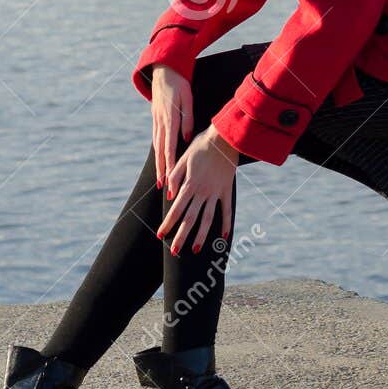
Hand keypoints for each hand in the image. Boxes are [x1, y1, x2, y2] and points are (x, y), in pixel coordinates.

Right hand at [150, 65, 193, 188]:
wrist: (163, 70)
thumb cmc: (179, 83)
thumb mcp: (187, 98)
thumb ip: (188, 119)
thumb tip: (187, 139)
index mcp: (170, 118)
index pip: (169, 146)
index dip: (169, 164)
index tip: (170, 179)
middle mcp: (161, 122)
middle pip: (161, 151)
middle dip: (162, 171)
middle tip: (163, 188)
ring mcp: (156, 120)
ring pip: (157, 146)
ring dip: (158, 163)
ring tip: (161, 179)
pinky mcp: (155, 118)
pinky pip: (156, 138)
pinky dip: (157, 151)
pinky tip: (160, 160)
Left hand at [157, 125, 239, 254]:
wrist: (225, 137)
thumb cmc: (201, 145)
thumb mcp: (183, 158)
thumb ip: (175, 176)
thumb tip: (168, 195)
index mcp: (190, 184)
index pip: (176, 209)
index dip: (168, 223)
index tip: (160, 235)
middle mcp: (203, 192)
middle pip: (190, 218)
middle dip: (181, 236)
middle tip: (174, 251)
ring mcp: (216, 192)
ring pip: (207, 218)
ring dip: (200, 235)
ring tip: (195, 249)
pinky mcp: (226, 190)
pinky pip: (226, 210)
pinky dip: (225, 224)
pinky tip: (222, 237)